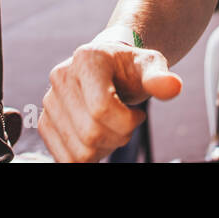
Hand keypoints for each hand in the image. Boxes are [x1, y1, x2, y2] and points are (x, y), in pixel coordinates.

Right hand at [39, 40, 182, 162]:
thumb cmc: (130, 69)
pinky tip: (98, 138)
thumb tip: (173, 86)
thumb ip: (159, 78)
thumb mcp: (150, 66)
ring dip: (104, 149)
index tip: (137, 115)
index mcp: (87, 58)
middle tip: (127, 123)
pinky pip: (65, 158)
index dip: (126, 121)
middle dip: (119, 137)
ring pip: (79, 150)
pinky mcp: (45, 121)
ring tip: (112, 128)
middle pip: (91, 133)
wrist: (110, 68)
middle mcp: (61, 77)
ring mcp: (50, 100)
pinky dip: (87, 157)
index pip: (101, 107)